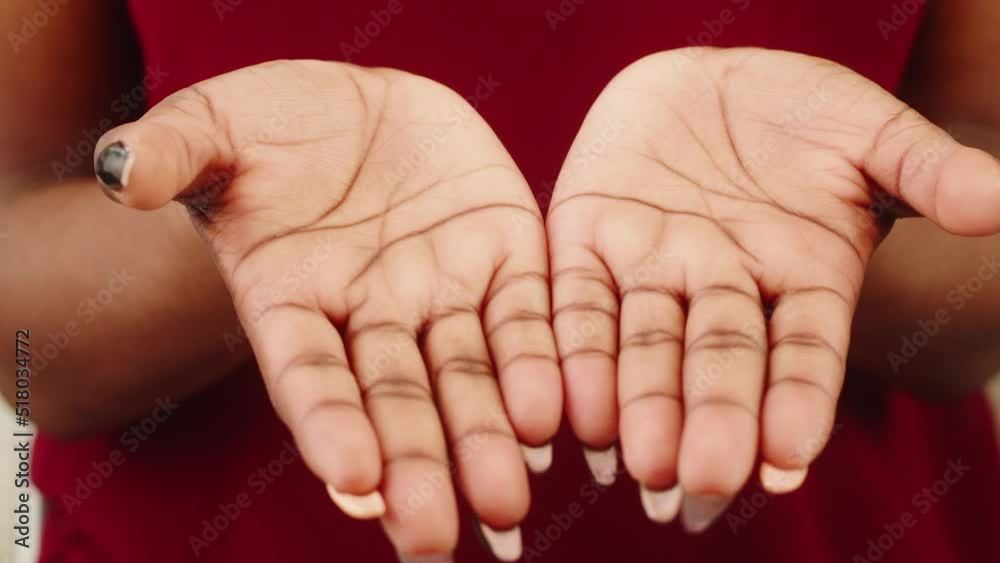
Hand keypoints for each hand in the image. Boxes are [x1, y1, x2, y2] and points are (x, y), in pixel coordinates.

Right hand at [95, 60, 560, 560]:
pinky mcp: (503, 254)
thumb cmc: (270, 128)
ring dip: (486, 437)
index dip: (329, 424)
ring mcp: (442, 290)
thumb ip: (174, 152)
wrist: (356, 111)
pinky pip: (526, 315)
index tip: (354, 480)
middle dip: (416, 466)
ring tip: (507, 500)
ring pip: (468, 375)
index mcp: (293, 299)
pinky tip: (553, 416)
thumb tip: (121, 169)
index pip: (309, 373)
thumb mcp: (214, 128)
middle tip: (434, 538)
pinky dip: (538, 364)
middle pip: (395, 401)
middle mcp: (372, 315)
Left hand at [546, 47, 999, 530]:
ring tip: (637, 463)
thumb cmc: (799, 110)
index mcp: (798, 278)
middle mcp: (721, 290)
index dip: (796, 402)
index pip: (802, 352)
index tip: (787, 458)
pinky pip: (577, 302)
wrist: (706, 77)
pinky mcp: (586, 238)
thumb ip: (922, 168)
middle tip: (700, 481)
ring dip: (640, 404)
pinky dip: (574, 351)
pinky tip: (572, 408)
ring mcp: (650, 268)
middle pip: (719, 365)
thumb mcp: (866, 130)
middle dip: (712, 421)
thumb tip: (997, 202)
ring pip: (644, 346)